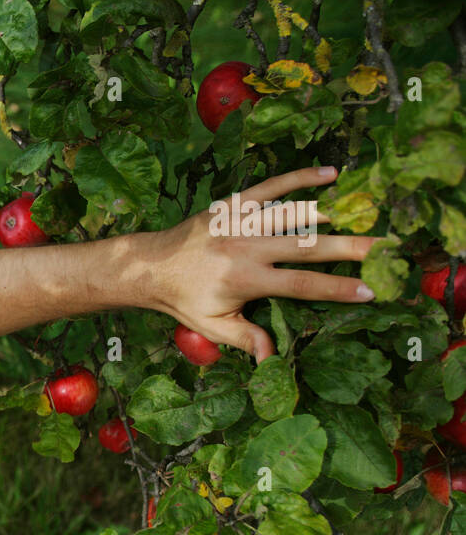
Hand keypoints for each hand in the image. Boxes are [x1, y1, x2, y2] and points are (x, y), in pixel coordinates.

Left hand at [144, 165, 379, 362]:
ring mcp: (241, 222)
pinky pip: (271, 187)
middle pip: (307, 246)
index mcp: (244, 280)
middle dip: (350, 248)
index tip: (371, 290)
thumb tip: (271, 360)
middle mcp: (246, 247)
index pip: (301, 285)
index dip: (337, 288)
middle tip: (386, 249)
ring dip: (333, 211)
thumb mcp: (211, 326)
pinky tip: (331, 173)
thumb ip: (245, 339)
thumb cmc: (183, 300)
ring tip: (369, 212)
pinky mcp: (233, 204)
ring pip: (295, 213)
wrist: (149, 266)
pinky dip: (299, 177)